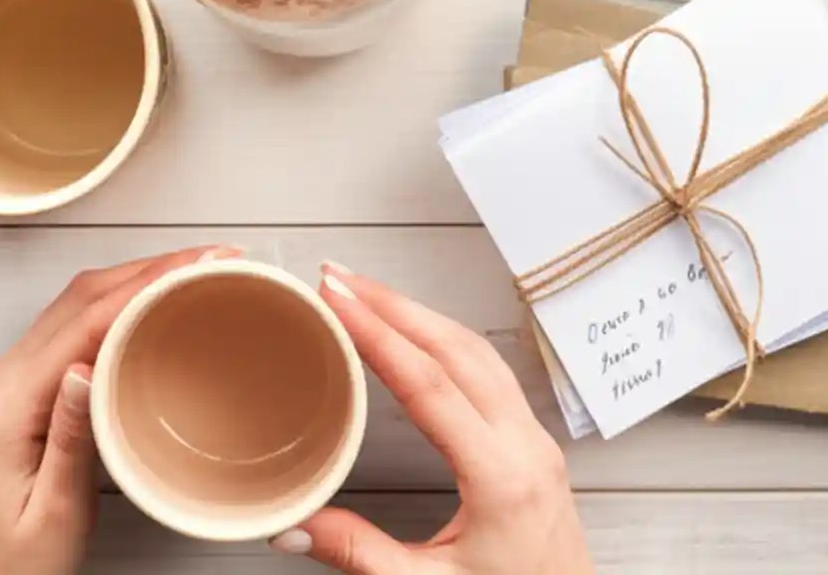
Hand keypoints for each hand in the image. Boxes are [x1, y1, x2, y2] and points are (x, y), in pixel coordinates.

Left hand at [0, 245, 240, 574]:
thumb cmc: (5, 566)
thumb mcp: (50, 516)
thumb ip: (71, 441)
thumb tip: (88, 368)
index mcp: (9, 404)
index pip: (86, 320)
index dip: (149, 282)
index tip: (202, 264)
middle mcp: (4, 379)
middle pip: (82, 296)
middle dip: (154, 266)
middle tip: (219, 258)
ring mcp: (11, 379)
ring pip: (78, 303)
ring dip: (138, 278)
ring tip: (198, 270)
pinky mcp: (24, 389)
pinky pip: (74, 326)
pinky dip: (120, 303)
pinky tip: (153, 305)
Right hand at [270, 262, 594, 574]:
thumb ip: (359, 555)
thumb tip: (291, 526)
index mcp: (501, 477)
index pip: (429, 385)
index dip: (378, 334)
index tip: (338, 299)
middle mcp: (526, 446)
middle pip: (457, 350)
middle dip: (395, 306)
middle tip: (341, 279)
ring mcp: (536, 441)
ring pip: (479, 353)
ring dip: (422, 317)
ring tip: (369, 295)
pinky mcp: (534, 445)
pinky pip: (490, 372)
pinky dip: (446, 342)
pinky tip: (417, 336)